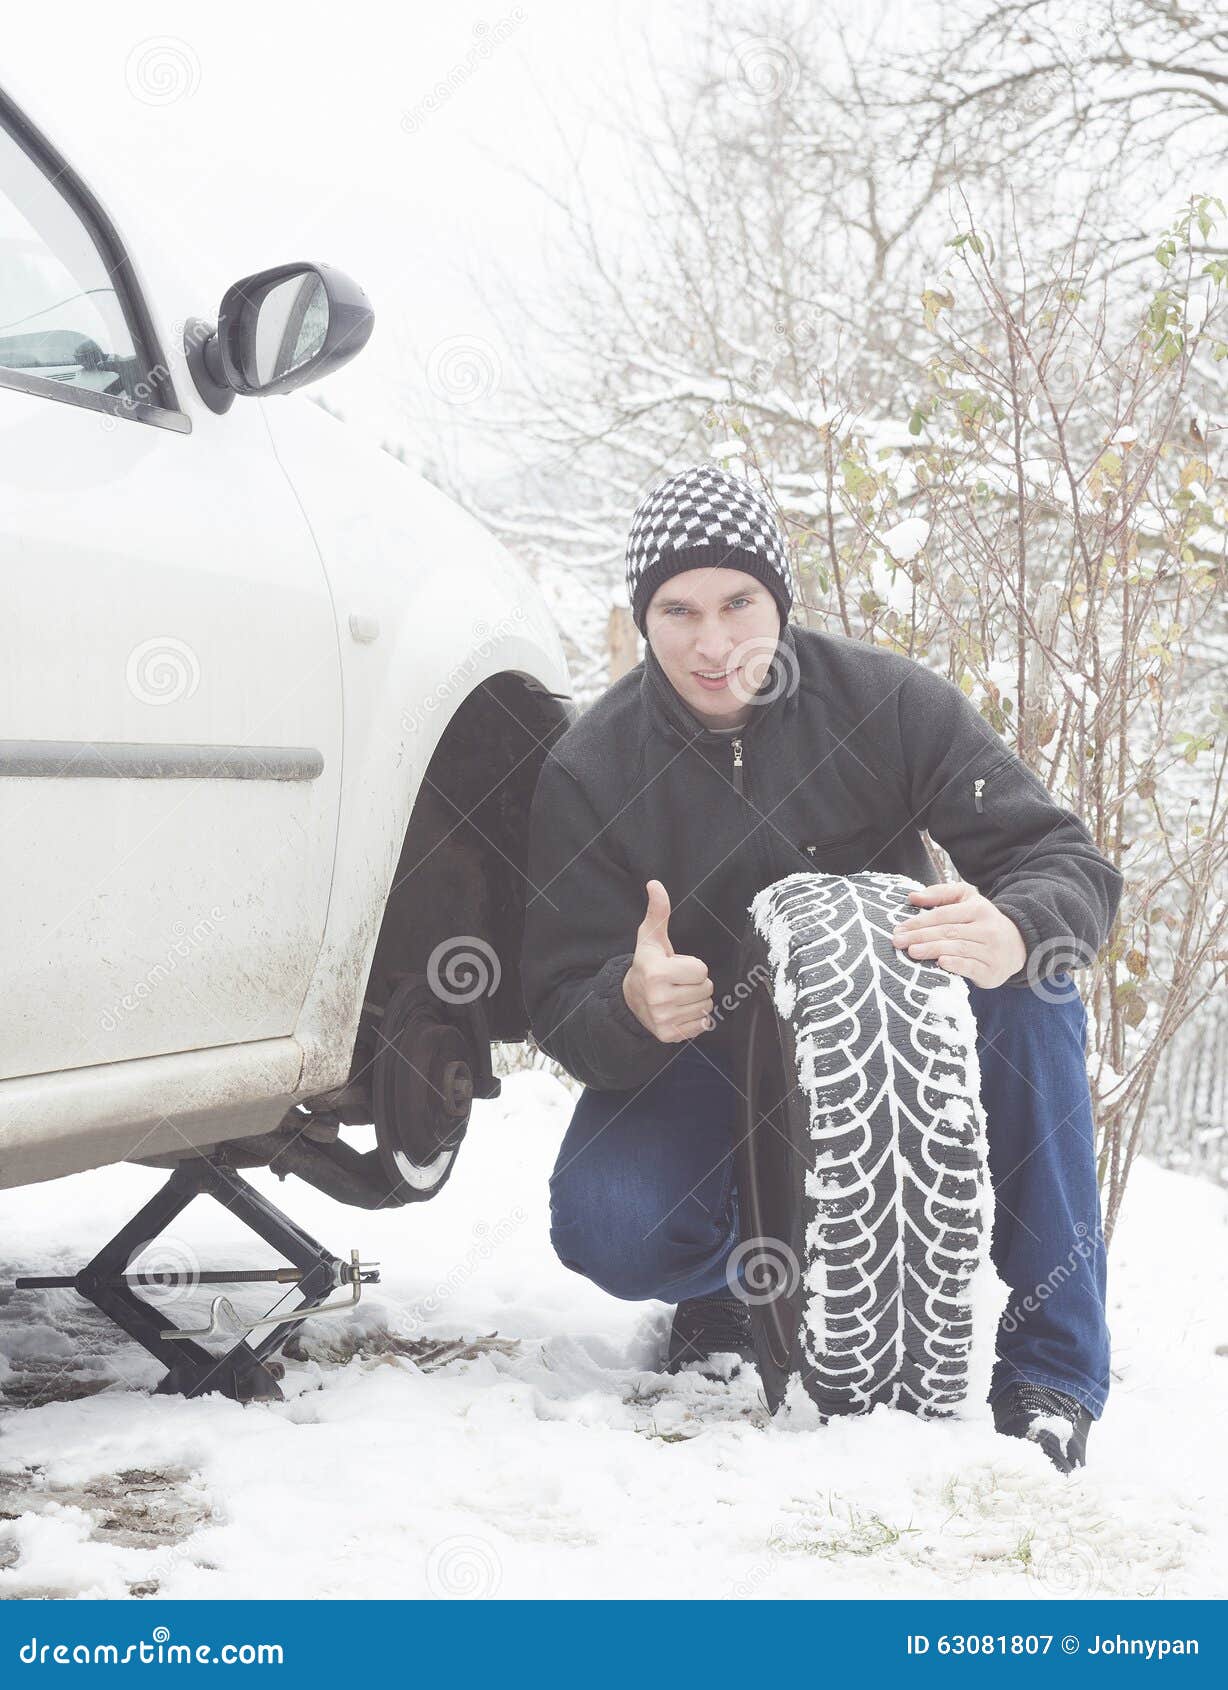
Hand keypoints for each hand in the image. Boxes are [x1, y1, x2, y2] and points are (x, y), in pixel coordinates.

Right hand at [622, 880, 714, 1041]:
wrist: (631, 998)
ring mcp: (664, 1020)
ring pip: (707, 1006)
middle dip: (696, 982)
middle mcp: (659, 999)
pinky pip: (703, 1024)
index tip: (675, 966)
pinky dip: (696, 1017)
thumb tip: (656, 884)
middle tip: (677, 981)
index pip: (702, 969)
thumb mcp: (651, 937)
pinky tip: (680, 1009)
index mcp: (656, 973)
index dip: (692, 965)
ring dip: (697, 999)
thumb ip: (658, 911)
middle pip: (707, 988)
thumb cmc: (647, 963)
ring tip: (678, 994)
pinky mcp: (670, 1035)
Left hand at [890, 880, 1026, 987]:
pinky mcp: (992, 970)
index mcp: (979, 909)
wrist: (1016, 946)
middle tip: (898, 941)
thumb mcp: (967, 900)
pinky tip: (940, 963)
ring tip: (912, 952)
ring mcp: (992, 951)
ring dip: (933, 950)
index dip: (920, 921)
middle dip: (920, 936)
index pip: (944, 914)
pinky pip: (971, 967)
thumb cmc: (982, 921)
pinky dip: (955, 965)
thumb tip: (913, 897)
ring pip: (958, 949)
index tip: (900, 928)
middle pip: (948, 932)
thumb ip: (940, 894)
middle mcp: (988, 929)